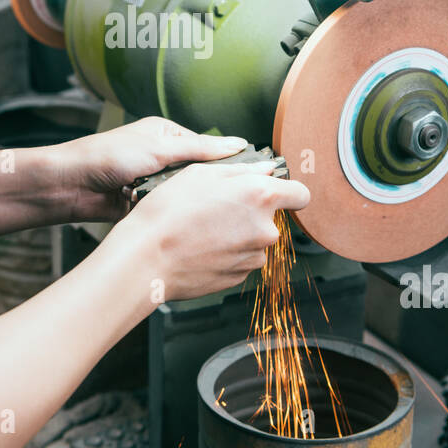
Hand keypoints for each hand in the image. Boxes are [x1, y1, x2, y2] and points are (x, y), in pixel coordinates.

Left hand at [50, 116, 251, 221]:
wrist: (70, 185)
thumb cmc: (108, 156)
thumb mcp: (160, 147)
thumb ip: (200, 149)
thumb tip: (239, 144)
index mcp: (168, 135)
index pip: (209, 149)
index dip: (230, 163)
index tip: (257, 176)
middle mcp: (163, 157)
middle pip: (199, 175)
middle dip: (213, 187)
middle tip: (242, 201)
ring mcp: (154, 183)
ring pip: (186, 195)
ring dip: (192, 203)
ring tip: (220, 215)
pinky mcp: (145, 205)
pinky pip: (170, 210)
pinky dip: (176, 215)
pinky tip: (192, 224)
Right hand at [107, 160, 310, 302]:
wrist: (146, 258)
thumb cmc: (168, 211)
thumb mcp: (200, 173)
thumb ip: (243, 170)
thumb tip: (268, 169)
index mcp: (260, 196)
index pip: (301, 194)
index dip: (289, 191)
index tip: (275, 192)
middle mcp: (265, 229)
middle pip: (271, 218)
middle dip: (251, 212)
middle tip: (215, 207)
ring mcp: (253, 257)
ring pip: (254, 240)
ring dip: (237, 234)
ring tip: (202, 229)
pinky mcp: (239, 277)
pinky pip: (240, 259)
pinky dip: (226, 253)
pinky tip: (200, 247)